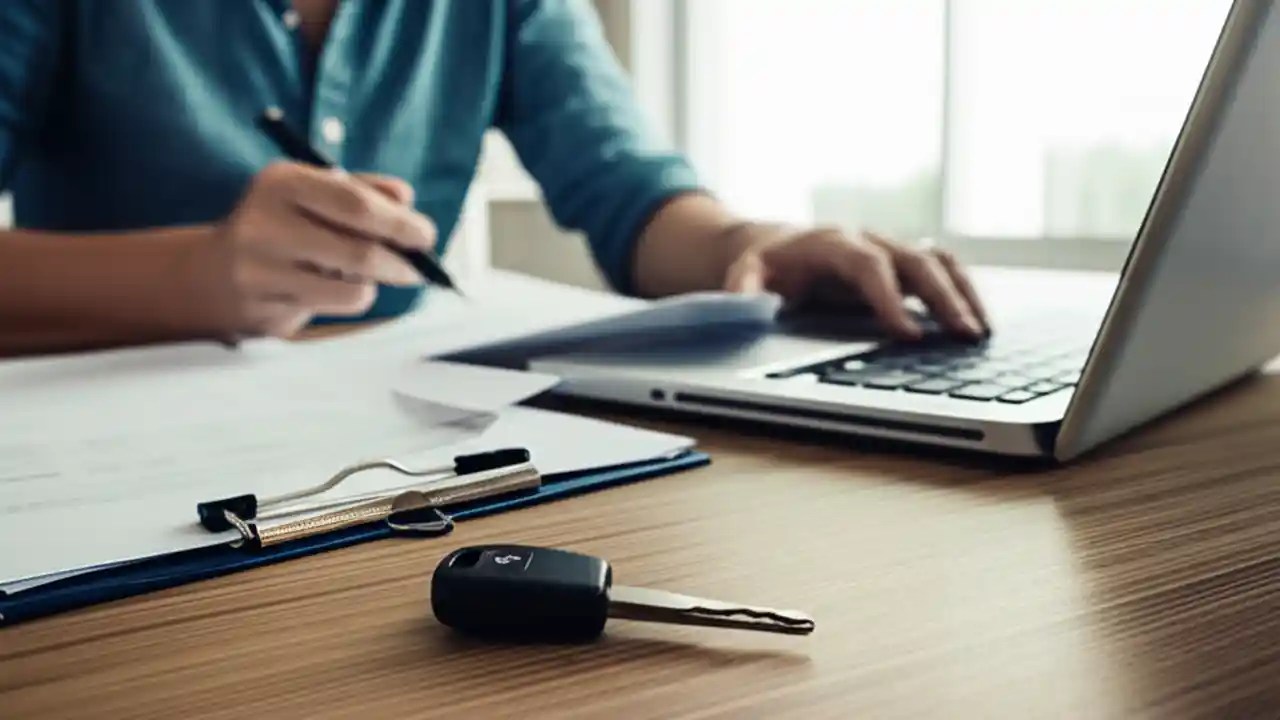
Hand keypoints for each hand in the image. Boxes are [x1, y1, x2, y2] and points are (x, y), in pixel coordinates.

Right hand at [203, 162, 435, 337]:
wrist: (210, 275)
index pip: (355, 204)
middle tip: (417, 268)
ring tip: (370, 276)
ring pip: (353, 290)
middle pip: (360, 252)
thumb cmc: (279, 226)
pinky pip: (333, 310)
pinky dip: (349, 300)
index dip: (400, 223)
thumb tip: (405, 198)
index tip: (426, 236)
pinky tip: (335, 288)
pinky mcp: (266, 310)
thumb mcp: (311, 192)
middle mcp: (266, 224)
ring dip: (374, 285)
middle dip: (401, 263)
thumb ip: (361, 190)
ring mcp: (262, 272)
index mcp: (282, 183)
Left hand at [723, 226, 988, 339]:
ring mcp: (891, 249)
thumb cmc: (766, 265)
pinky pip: (944, 271)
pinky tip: (977, 327)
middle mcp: (870, 239)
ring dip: (964, 294)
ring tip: (982, 333)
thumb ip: (744, 290)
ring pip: (939, 261)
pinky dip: (964, 295)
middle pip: (917, 260)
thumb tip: (747, 306)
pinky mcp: (903, 264)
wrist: (779, 244)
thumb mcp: (744, 274)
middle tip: (965, 335)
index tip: (910, 334)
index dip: (890, 298)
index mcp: (833, 242)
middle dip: (944, 298)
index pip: (869, 265)